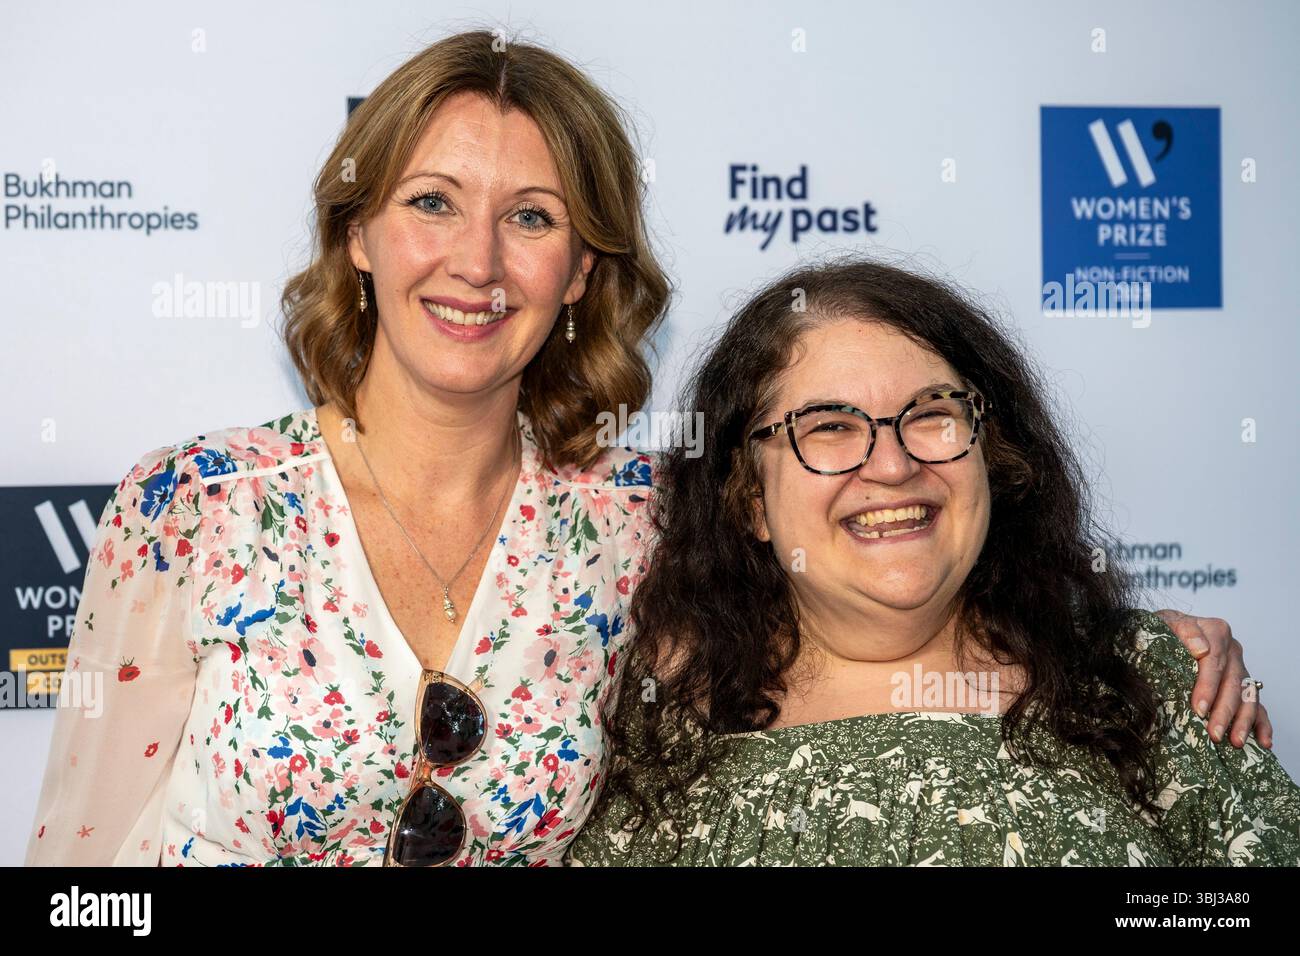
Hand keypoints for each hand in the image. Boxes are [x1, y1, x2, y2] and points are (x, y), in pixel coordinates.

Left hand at [1155, 609, 1271, 749]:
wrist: (1166, 630)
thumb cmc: (1164, 629)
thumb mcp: (1164, 622)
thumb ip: (1182, 630)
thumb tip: (1200, 649)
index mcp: (1215, 632)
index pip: (1214, 661)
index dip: (1208, 686)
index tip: (1199, 708)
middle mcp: (1232, 650)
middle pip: (1232, 683)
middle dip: (1224, 711)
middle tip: (1213, 733)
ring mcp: (1239, 668)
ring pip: (1248, 696)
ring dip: (1243, 721)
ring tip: (1235, 742)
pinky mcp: (1243, 684)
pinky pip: (1257, 705)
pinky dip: (1261, 724)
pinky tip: (1262, 741)